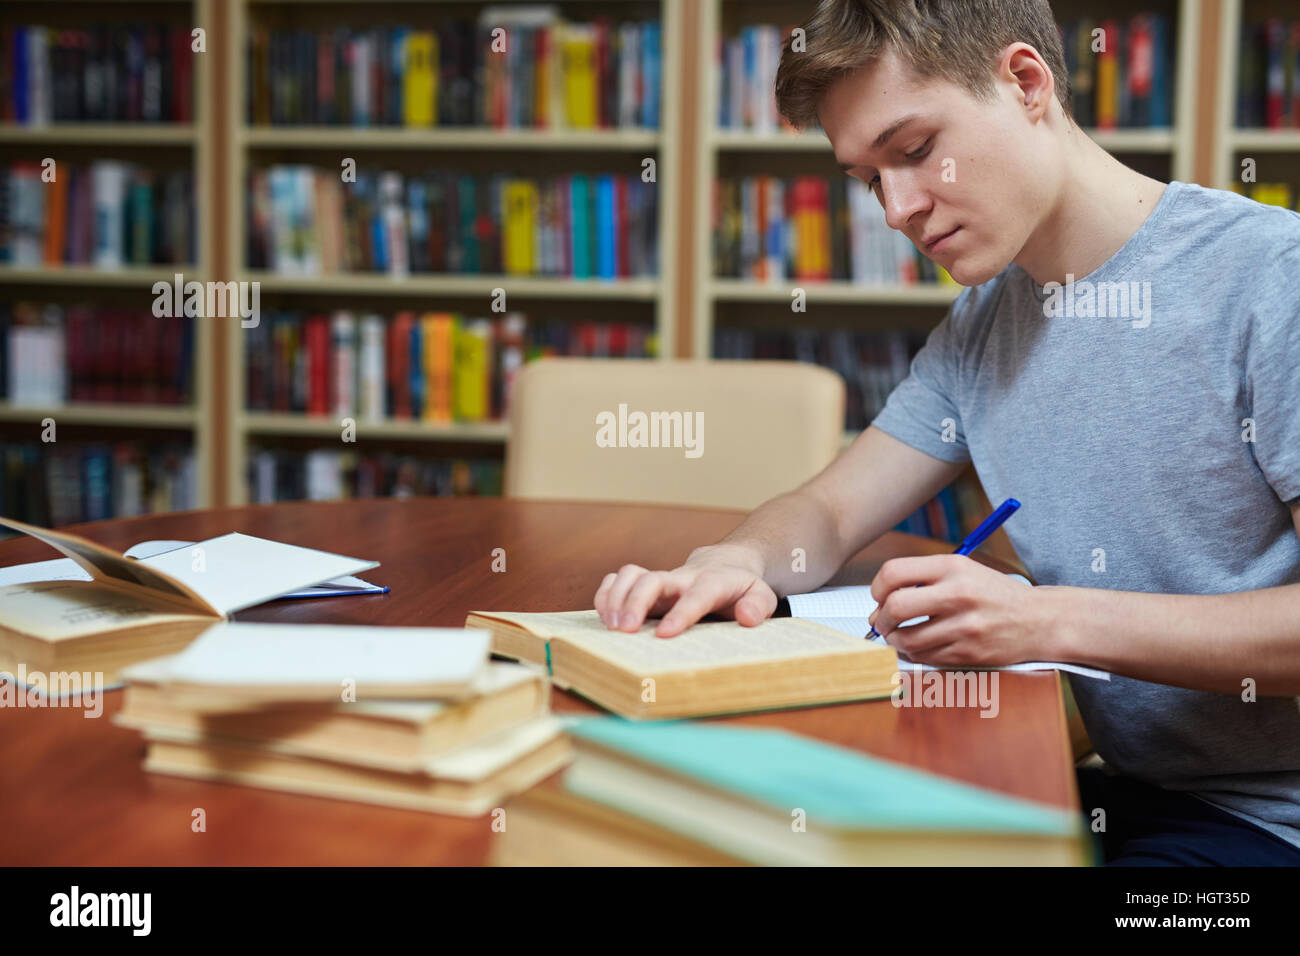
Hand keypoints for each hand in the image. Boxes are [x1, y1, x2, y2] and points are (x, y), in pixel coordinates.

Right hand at [594, 544, 778, 637]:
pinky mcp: (645, 583)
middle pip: (653, 579)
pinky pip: (619, 578)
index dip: (681, 612)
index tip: (664, 634)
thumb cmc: (742, 587)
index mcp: (712, 582)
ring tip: (611, 627)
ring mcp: (661, 579)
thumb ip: (757, 606)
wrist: (726, 564)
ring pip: (631, 574)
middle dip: (635, 602)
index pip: (696, 594)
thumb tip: (746, 617)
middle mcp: (682, 578)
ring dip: (615, 598)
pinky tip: (604, 617)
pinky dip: (606, 594)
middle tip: (624, 631)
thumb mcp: (761, 595)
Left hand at [867, 555, 1045, 665]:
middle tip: (883, 621)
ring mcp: (964, 626)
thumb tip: (881, 601)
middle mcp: (958, 594)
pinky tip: (920, 645)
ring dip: (895, 640)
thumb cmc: (994, 594)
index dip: (877, 587)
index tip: (879, 596)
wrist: (1038, 620)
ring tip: (899, 635)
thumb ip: (922, 578)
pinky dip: (915, 653)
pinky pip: (925, 657)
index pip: (894, 572)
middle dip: (881, 618)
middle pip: (896, 607)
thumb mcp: (962, 570)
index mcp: (953, 567)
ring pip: (907, 639)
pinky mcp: (968, 652)